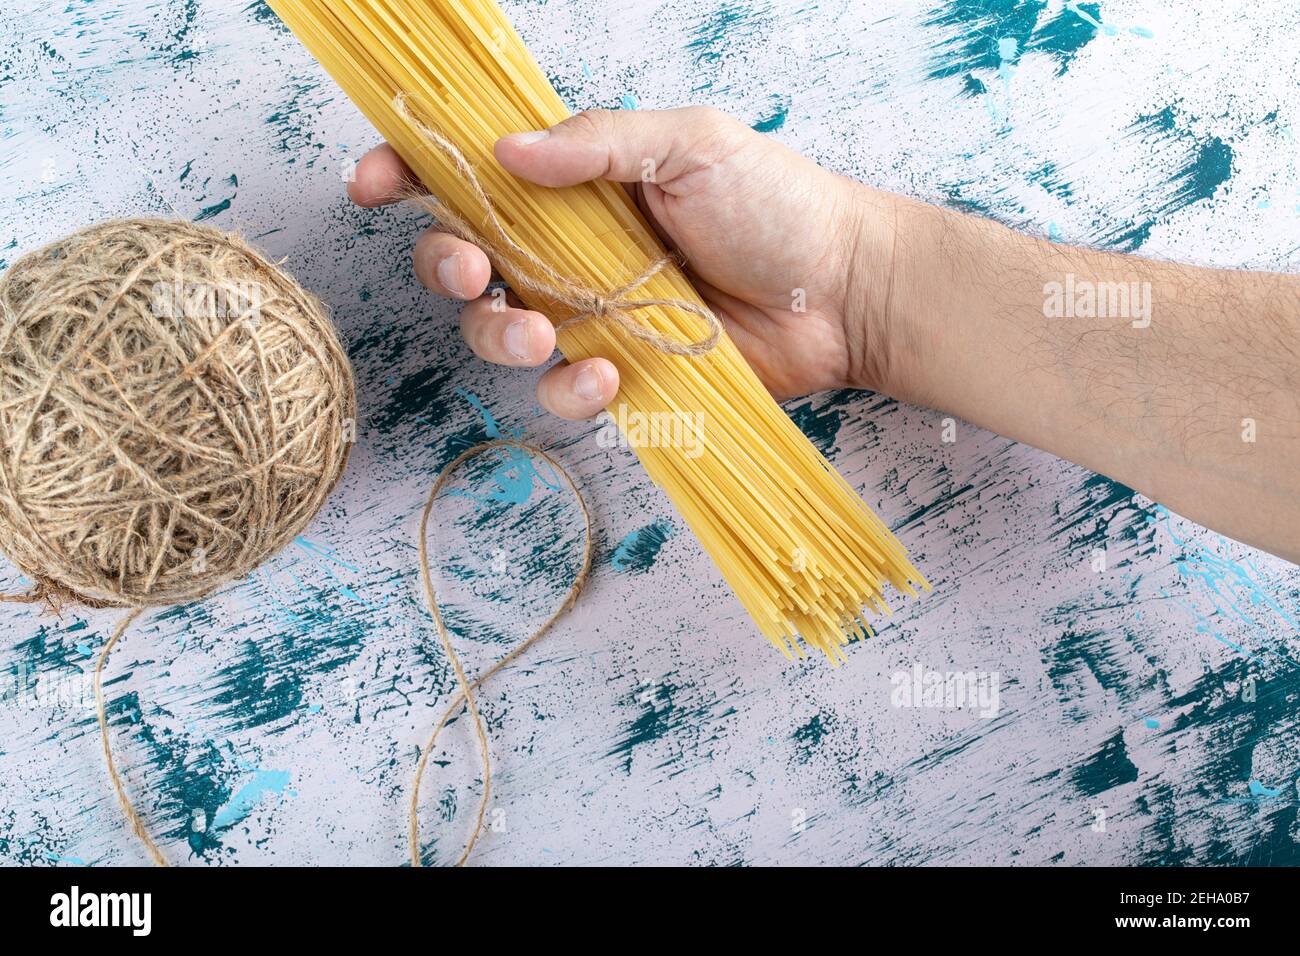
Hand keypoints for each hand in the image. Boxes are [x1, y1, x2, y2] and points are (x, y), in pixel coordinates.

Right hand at [348, 106, 901, 418]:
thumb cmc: (776, 204)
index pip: (471, 175)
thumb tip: (506, 150)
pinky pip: (560, 393)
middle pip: (463, 261)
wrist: (843, 291)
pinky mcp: (620, 375)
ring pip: (498, 334)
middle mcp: (567, 250)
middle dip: (444, 269)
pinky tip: (604, 375)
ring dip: (499, 337)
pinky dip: (567, 390)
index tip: (374, 182)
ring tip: (544, 334)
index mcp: (575, 185)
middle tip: (472, 273)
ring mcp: (589, 317)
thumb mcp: (691, 144)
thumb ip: (600, 142)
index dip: (411, 175)